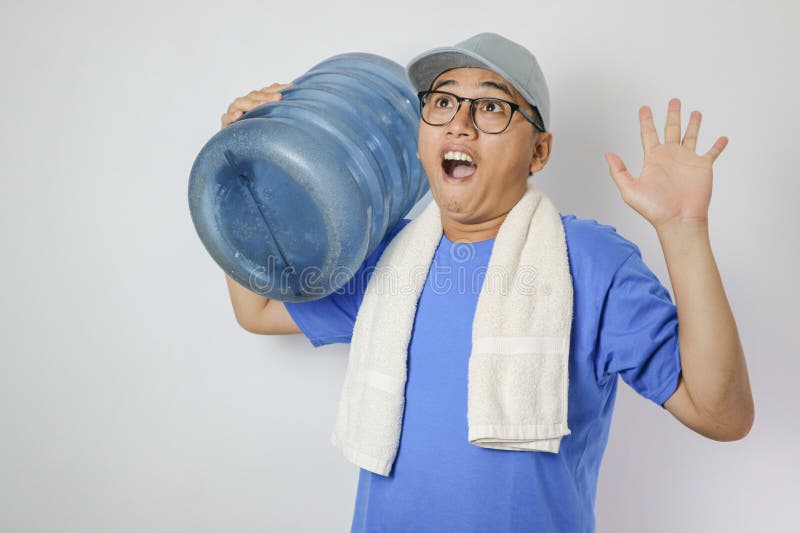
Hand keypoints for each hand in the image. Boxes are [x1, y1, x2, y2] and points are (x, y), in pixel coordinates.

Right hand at [220, 82, 292, 129]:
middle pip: (253, 96)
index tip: (290, 87)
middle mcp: (243, 103)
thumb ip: (271, 104)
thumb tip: (282, 88)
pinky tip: (238, 114)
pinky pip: (226, 118)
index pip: (265, 91)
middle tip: (279, 97)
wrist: (239, 149)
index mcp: (253, 100)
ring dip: (252, 103)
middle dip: (267, 96)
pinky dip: (231, 116)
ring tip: (263, 104)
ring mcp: (233, 112)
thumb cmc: (254, 131)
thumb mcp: (266, 118)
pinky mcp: (226, 124)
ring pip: (240, 103)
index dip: (276, 89)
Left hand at [604, 98, 727, 229]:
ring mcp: (687, 161)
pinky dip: (718, 145)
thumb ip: (619, 171)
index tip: (644, 108)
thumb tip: (608, 155)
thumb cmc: (654, 209)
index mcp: (653, 159)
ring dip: (693, 124)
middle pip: (671, 129)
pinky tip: (723, 138)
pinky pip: (712, 153)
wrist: (677, 220)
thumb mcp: (630, 190)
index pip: (648, 134)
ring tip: (695, 112)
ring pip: (691, 136)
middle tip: (673, 100)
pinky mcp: (702, 167)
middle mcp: (670, 157)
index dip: (646, 120)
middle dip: (672, 114)